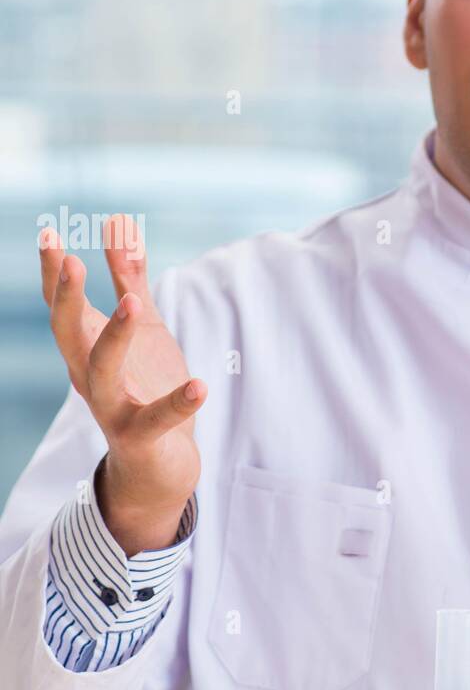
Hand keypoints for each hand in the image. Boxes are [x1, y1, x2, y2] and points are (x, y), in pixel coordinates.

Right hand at [38, 214, 206, 554]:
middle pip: (67, 335)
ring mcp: (112, 408)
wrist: (159, 464)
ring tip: (135, 304)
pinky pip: (157, 419)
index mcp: (87, 350)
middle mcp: (90, 378)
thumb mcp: (144, 328)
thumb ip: (131, 280)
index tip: (48, 234)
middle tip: (71, 259)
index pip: (61, 307)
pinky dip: (179, 403)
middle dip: (66, 298)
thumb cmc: (148, 386)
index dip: (51, 274)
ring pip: (102, 373)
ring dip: (115, 337)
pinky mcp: (141, 436)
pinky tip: (200, 385)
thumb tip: (119, 225)